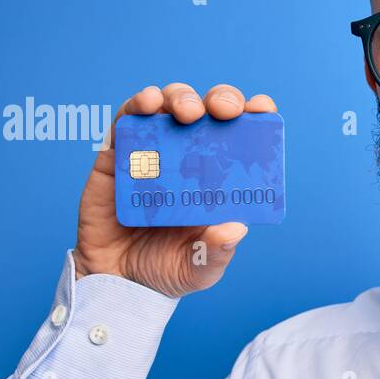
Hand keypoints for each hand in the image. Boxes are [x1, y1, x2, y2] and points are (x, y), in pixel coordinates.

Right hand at [73, 83, 276, 297]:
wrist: (116, 281)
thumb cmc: (165, 269)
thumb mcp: (200, 268)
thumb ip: (217, 252)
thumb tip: (235, 229)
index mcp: (220, 177)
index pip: (243, 135)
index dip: (254, 114)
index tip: (263, 110)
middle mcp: (190, 157)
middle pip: (210, 111)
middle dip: (222, 99)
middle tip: (225, 111)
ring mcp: (154, 150)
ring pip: (171, 104)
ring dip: (181, 97)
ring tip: (187, 112)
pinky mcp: (118, 155)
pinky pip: (127, 120)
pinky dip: (138, 105)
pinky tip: (149, 104)